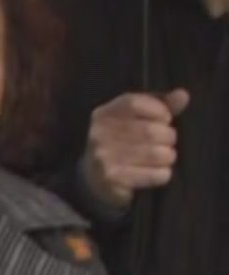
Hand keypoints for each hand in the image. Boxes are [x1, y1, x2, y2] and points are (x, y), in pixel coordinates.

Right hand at [83, 90, 190, 207]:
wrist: (93, 178)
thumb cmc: (122, 143)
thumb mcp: (135, 119)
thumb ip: (160, 106)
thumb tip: (182, 94)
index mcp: (104, 115)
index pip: (134, 103)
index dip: (158, 110)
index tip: (164, 119)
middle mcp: (99, 134)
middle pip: (150, 130)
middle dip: (168, 137)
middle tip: (165, 142)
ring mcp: (104, 158)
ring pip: (158, 154)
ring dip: (168, 156)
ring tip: (162, 157)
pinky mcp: (113, 180)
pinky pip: (156, 174)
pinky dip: (163, 174)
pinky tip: (156, 172)